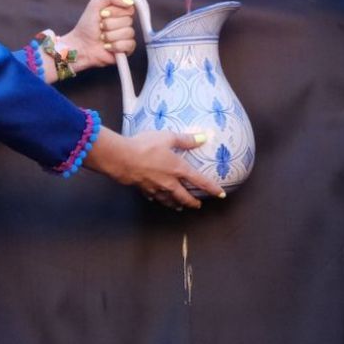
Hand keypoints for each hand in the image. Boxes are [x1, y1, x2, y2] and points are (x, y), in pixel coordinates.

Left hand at [63, 0, 137, 73]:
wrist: (81, 45)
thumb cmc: (86, 26)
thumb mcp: (95, 4)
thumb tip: (129, 1)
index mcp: (120, 11)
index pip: (129, 8)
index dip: (116, 11)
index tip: (103, 14)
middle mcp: (124, 23)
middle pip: (128, 21)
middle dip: (110, 24)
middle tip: (100, 27)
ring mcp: (126, 37)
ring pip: (128, 33)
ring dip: (110, 36)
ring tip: (102, 37)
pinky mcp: (126, 49)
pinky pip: (129, 45)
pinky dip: (115, 46)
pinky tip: (107, 46)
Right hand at [86, 128, 226, 208]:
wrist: (122, 158)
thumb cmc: (146, 146)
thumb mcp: (168, 137)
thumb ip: (186, 139)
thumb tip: (204, 137)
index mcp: (178, 169)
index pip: (200, 181)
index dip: (212, 188)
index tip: (221, 194)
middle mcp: (169, 182)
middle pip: (185, 196)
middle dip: (193, 202)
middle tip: (198, 205)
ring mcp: (156, 188)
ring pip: (169, 200)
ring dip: (176, 204)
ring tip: (179, 207)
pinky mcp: (143, 189)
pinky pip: (153, 197)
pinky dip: (157, 199)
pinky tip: (156, 198)